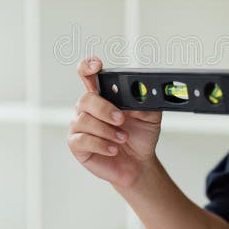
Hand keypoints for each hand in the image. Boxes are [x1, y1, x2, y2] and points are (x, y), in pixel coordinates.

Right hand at [68, 56, 162, 188]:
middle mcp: (87, 108)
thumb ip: (145, 102)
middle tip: (121, 119)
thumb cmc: (141, 136)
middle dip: (105, 109)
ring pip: (85, 121)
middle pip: (86, 99)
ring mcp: (80, 126)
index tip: (97, 65)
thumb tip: (140, 93)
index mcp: (102, 95)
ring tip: (122, 138)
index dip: (88, 66)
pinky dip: (101, 144)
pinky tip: (113, 148)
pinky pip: (83, 140)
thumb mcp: (151, 116)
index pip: (88, 74)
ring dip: (107, 131)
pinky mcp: (77, 145)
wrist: (139, 163)